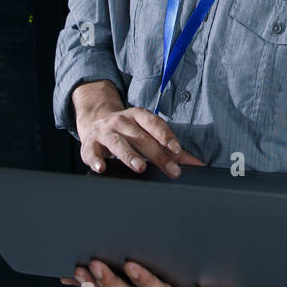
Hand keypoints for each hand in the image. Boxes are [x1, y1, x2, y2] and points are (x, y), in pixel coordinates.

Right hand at [73, 81, 204, 177]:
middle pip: (140, 138)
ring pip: (118, 143)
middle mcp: (122, 121)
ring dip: (129, 155)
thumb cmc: (128, 130)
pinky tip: (101, 168)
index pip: (154, 123)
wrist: (95, 120)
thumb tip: (196, 164)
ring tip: (139, 167)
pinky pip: (92, 152)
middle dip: (157, 154)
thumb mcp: (147, 132)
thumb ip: (170, 148)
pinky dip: (96, 160)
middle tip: (171, 170)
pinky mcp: (90, 144)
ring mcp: (105, 132)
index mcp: (138, 116)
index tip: (177, 150)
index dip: (166, 136)